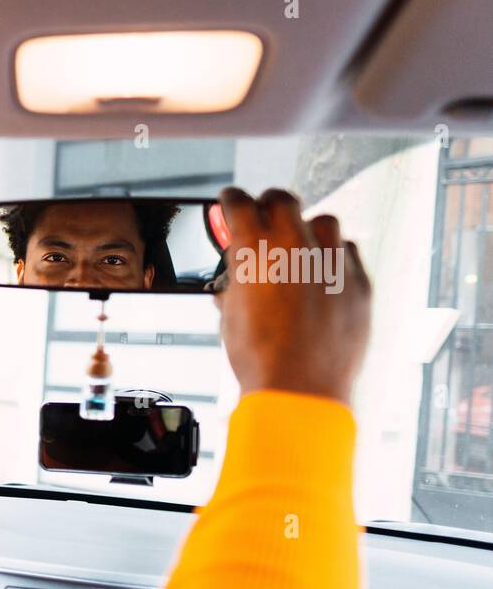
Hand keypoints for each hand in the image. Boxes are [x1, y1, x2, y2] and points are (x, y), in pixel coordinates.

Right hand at [215, 187, 370, 406]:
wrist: (298, 389)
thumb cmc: (261, 358)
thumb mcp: (229, 315)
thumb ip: (235, 283)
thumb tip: (238, 275)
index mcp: (255, 249)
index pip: (239, 203)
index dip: (231, 201)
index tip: (231, 203)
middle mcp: (295, 245)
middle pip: (283, 199)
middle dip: (269, 205)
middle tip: (264, 217)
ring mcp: (332, 261)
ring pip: (323, 221)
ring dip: (307, 230)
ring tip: (298, 249)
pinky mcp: (359, 281)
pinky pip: (348, 253)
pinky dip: (334, 258)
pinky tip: (322, 275)